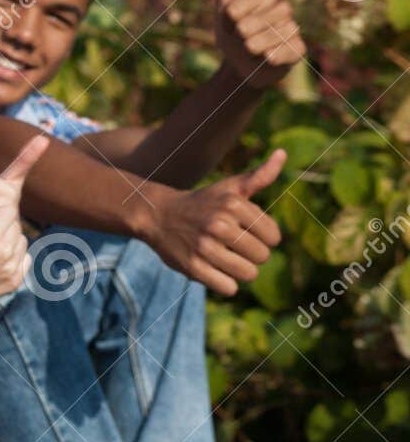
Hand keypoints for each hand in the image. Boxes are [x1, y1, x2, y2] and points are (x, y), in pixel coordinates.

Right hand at [144, 149, 284, 294]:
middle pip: (262, 256)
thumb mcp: (229, 187)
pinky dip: (225, 283)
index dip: (264, 237)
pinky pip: (229, 288)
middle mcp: (219, 224)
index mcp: (234, 204)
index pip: (274, 236)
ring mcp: (205, 246)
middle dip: (251, 255)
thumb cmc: (202, 203)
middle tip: (232, 246)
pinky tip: (213, 270)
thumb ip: (259, 176)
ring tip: (225, 259)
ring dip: (239, 271)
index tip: (246, 232)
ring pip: (248, 274)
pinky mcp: (192, 267)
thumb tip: (282, 154)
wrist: (157, 215)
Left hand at [206, 0, 306, 88]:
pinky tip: (262, 60)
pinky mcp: (298, 50)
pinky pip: (283, 52)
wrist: (238, 68)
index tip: (230, 20)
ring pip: (274, 35)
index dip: (239, 11)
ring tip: (249, 50)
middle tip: (239, 37)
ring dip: (253, 46)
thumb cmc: (230, 35)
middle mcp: (283, 11)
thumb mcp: (222, 9)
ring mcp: (293, 30)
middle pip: (267, 15)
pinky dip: (267, 58)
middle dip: (245, 30)